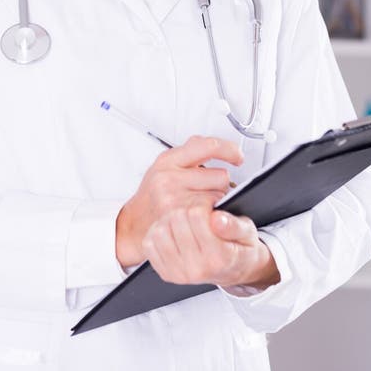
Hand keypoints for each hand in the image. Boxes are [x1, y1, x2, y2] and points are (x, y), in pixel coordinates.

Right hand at [116, 135, 242, 266]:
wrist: (132, 225)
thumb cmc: (152, 196)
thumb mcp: (164, 166)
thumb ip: (189, 154)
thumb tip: (221, 149)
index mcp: (168, 159)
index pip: (208, 146)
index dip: (229, 150)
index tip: (237, 156)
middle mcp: (170, 177)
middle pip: (220, 175)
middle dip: (219, 184)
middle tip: (206, 191)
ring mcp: (174, 199)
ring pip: (219, 196)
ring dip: (216, 201)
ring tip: (200, 204)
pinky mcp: (180, 219)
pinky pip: (211, 214)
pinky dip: (212, 216)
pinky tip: (201, 217)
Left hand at [142, 206, 280, 289]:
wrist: (233, 270)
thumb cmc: (239, 248)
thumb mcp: (248, 233)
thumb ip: (234, 225)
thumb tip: (217, 218)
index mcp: (218, 258)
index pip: (196, 214)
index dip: (203, 201)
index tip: (211, 203)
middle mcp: (196, 269)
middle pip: (176, 218)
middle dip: (188, 206)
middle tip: (200, 210)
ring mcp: (178, 273)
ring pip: (160, 229)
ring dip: (171, 218)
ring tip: (187, 219)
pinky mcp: (165, 273)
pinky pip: (149, 243)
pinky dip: (159, 231)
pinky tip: (174, 231)